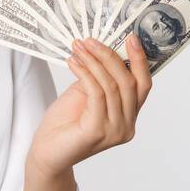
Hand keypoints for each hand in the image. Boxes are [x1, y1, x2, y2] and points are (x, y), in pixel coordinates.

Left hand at [26, 35, 152, 177]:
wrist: (46, 152)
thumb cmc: (64, 125)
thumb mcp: (85, 95)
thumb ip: (100, 79)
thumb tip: (104, 51)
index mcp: (128, 116)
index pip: (143, 85)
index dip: (139, 60)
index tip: (131, 37)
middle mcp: (127, 126)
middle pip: (128, 82)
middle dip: (110, 56)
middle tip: (91, 40)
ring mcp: (114, 131)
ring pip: (112, 86)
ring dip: (93, 62)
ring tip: (78, 48)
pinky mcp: (97, 131)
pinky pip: (96, 93)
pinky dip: (84, 73)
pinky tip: (73, 62)